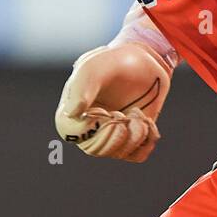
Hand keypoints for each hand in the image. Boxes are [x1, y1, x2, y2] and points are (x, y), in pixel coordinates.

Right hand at [54, 43, 168, 162]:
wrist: (143, 61)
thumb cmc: (113, 62)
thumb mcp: (94, 67)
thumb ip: (81, 87)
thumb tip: (72, 112)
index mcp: (72, 110)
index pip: (70, 133)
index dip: (90, 127)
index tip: (106, 111)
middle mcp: (89, 128)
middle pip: (95, 150)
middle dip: (115, 133)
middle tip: (124, 114)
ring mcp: (111, 136)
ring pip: (118, 153)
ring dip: (134, 134)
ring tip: (137, 114)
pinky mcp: (131, 140)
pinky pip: (138, 155)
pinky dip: (147, 139)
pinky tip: (146, 121)